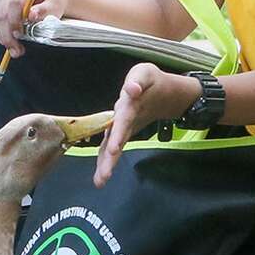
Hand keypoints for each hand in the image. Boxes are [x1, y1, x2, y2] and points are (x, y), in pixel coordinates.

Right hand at [0, 0, 74, 59]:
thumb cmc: (52, 1)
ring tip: (14, 48)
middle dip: (8, 36)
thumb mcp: (56, 5)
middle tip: (18, 51)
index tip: (21, 36)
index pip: (14, 3)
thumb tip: (32, 15)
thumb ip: (45, 10)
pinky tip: (6, 39)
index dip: (15, 21)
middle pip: (0, 14)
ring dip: (1, 37)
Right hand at [94, 64, 198, 187]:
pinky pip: (113, 149)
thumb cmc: (149, 80)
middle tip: (104, 174)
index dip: (117, 133)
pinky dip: (107, 162)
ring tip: (99, 181)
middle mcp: (118, 116)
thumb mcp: (146, 73)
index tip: (114, 149)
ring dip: (105, 163)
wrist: (154, 89)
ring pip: (110, 146)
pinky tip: (101, 178)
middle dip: (108, 156)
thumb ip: (138, 80)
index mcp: (126, 102)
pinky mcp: (122, 134)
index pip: (122, 119)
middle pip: (112, 138)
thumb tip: (132, 89)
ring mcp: (119, 126)